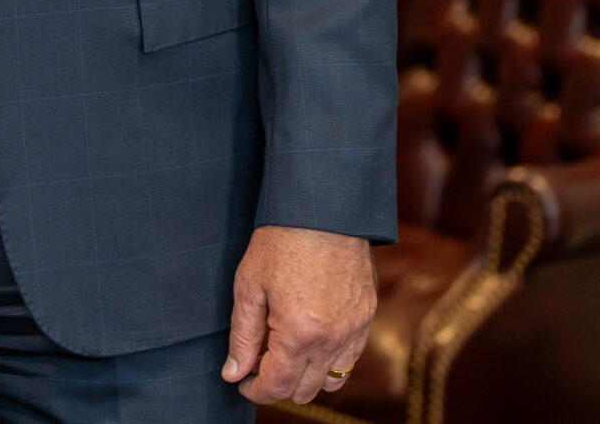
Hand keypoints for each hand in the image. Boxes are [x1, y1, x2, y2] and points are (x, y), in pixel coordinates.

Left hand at [221, 225, 375, 406]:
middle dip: (279, 385)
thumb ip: (242, 336)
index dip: (255, 390)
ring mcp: (354, 329)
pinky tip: (311, 342)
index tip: (242, 382)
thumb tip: (233, 373)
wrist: (324, 209)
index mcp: (298, 333)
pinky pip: (351, 358)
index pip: (277, 386)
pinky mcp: (367, 316)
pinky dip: (330, 361)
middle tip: (260, 364)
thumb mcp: (249, 287)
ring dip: (307, 377)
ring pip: (333, 380)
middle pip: (304, 389)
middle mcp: (331, 339)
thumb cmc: (281, 242)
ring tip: (286, 355)